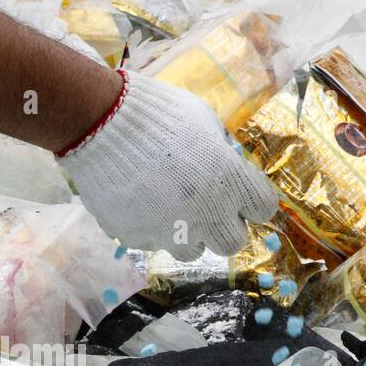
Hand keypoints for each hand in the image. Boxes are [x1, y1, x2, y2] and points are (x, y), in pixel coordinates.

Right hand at [56, 71, 278, 261]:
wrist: (103, 125)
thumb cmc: (160, 114)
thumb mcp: (204, 122)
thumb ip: (220, 151)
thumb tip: (223, 163)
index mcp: (230, 181)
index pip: (263, 208)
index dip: (253, 200)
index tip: (243, 193)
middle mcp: (206, 214)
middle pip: (233, 242)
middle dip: (225, 226)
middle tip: (211, 208)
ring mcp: (170, 232)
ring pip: (193, 252)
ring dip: (190, 235)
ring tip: (173, 210)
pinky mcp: (138, 238)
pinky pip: (153, 241)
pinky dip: (151, 227)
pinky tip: (140, 202)